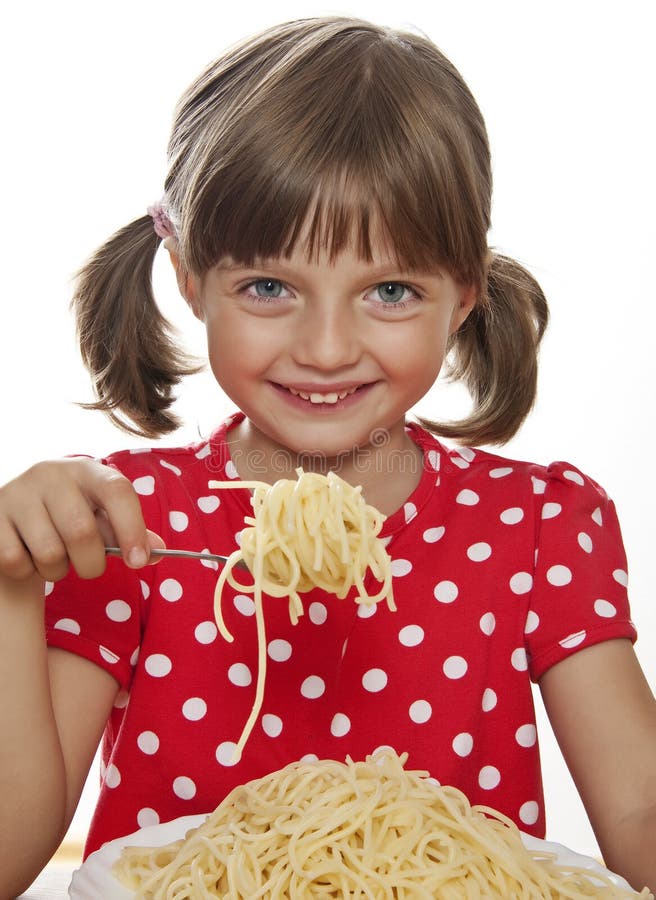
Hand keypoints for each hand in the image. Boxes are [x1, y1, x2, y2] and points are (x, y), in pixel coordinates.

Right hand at [0, 458, 163, 581]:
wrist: (17, 513)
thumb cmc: (71, 516)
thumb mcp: (102, 517)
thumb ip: (131, 534)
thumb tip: (158, 552)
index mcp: (88, 470)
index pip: (117, 491)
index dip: (132, 528)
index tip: (138, 562)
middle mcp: (51, 474)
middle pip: (81, 531)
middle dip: (92, 564)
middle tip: (90, 567)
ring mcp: (17, 493)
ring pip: (48, 553)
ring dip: (58, 571)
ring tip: (56, 559)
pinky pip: (16, 561)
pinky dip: (28, 571)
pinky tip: (29, 555)